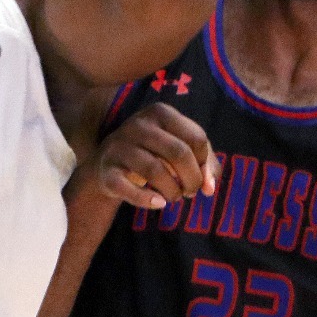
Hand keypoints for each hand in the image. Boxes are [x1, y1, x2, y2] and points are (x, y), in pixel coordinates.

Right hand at [90, 104, 218, 209]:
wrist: (108, 163)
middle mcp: (138, 124)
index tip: (199, 174)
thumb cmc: (153, 153)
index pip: (196, 138)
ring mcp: (120, 146)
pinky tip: (159, 203)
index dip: (204, 162)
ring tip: (174, 197)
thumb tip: (210, 188)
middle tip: (190, 191)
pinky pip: (129, 189)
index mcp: (161, 112)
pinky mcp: (107, 170)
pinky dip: (148, 200)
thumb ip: (204, 163)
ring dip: (173, 191)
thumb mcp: (180, 148)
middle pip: (178, 153)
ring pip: (155, 170)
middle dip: (192, 179)